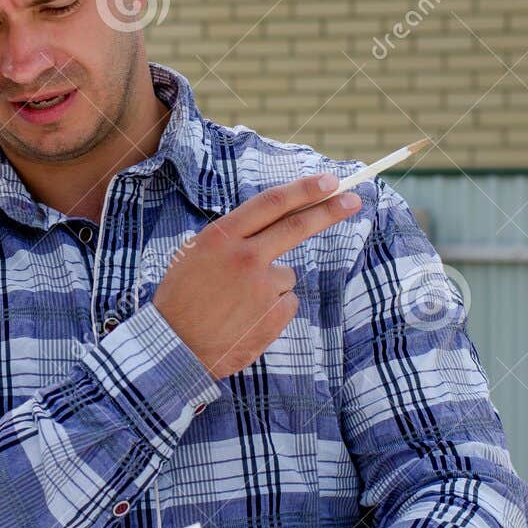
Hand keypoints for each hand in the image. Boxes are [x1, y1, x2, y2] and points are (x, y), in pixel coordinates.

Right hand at [151, 174, 359, 379]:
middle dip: (329, 211)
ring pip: (285, 275)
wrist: (174, 346)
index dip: (304, 190)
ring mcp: (262, 288)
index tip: (328, 181)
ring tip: (237, 303)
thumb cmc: (181, 298)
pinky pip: (285, 303)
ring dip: (270, 285)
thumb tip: (269, 225)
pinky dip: (272, 309)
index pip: (272, 203)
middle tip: (353, 200)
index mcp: (222, 238)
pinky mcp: (274, 316)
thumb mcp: (195, 255)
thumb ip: (232, 239)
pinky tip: (246, 319)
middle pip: (297, 227)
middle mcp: (246, 258)